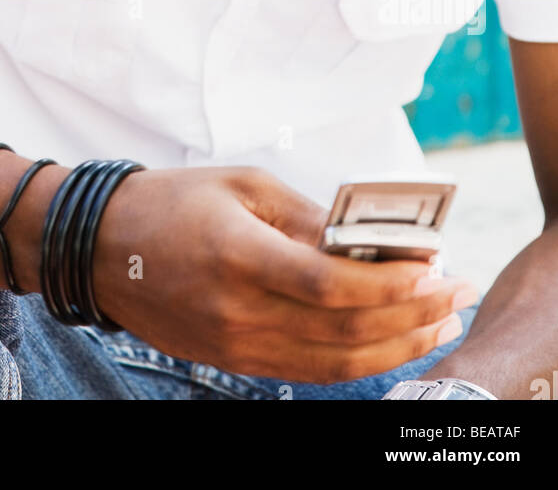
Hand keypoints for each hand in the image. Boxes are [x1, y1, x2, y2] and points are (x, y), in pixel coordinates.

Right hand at [92, 165, 478, 381]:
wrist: (101, 249)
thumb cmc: (173, 201)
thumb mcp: (242, 184)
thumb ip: (306, 216)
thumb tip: (366, 240)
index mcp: (239, 253)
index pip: (330, 286)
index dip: (391, 284)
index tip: (436, 266)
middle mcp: (239, 309)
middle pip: (345, 333)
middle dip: (413, 316)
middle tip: (456, 293)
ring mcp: (236, 345)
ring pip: (335, 363)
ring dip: (397, 347)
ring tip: (439, 323)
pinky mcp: (234, 361)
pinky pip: (309, 372)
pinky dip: (358, 362)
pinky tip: (391, 343)